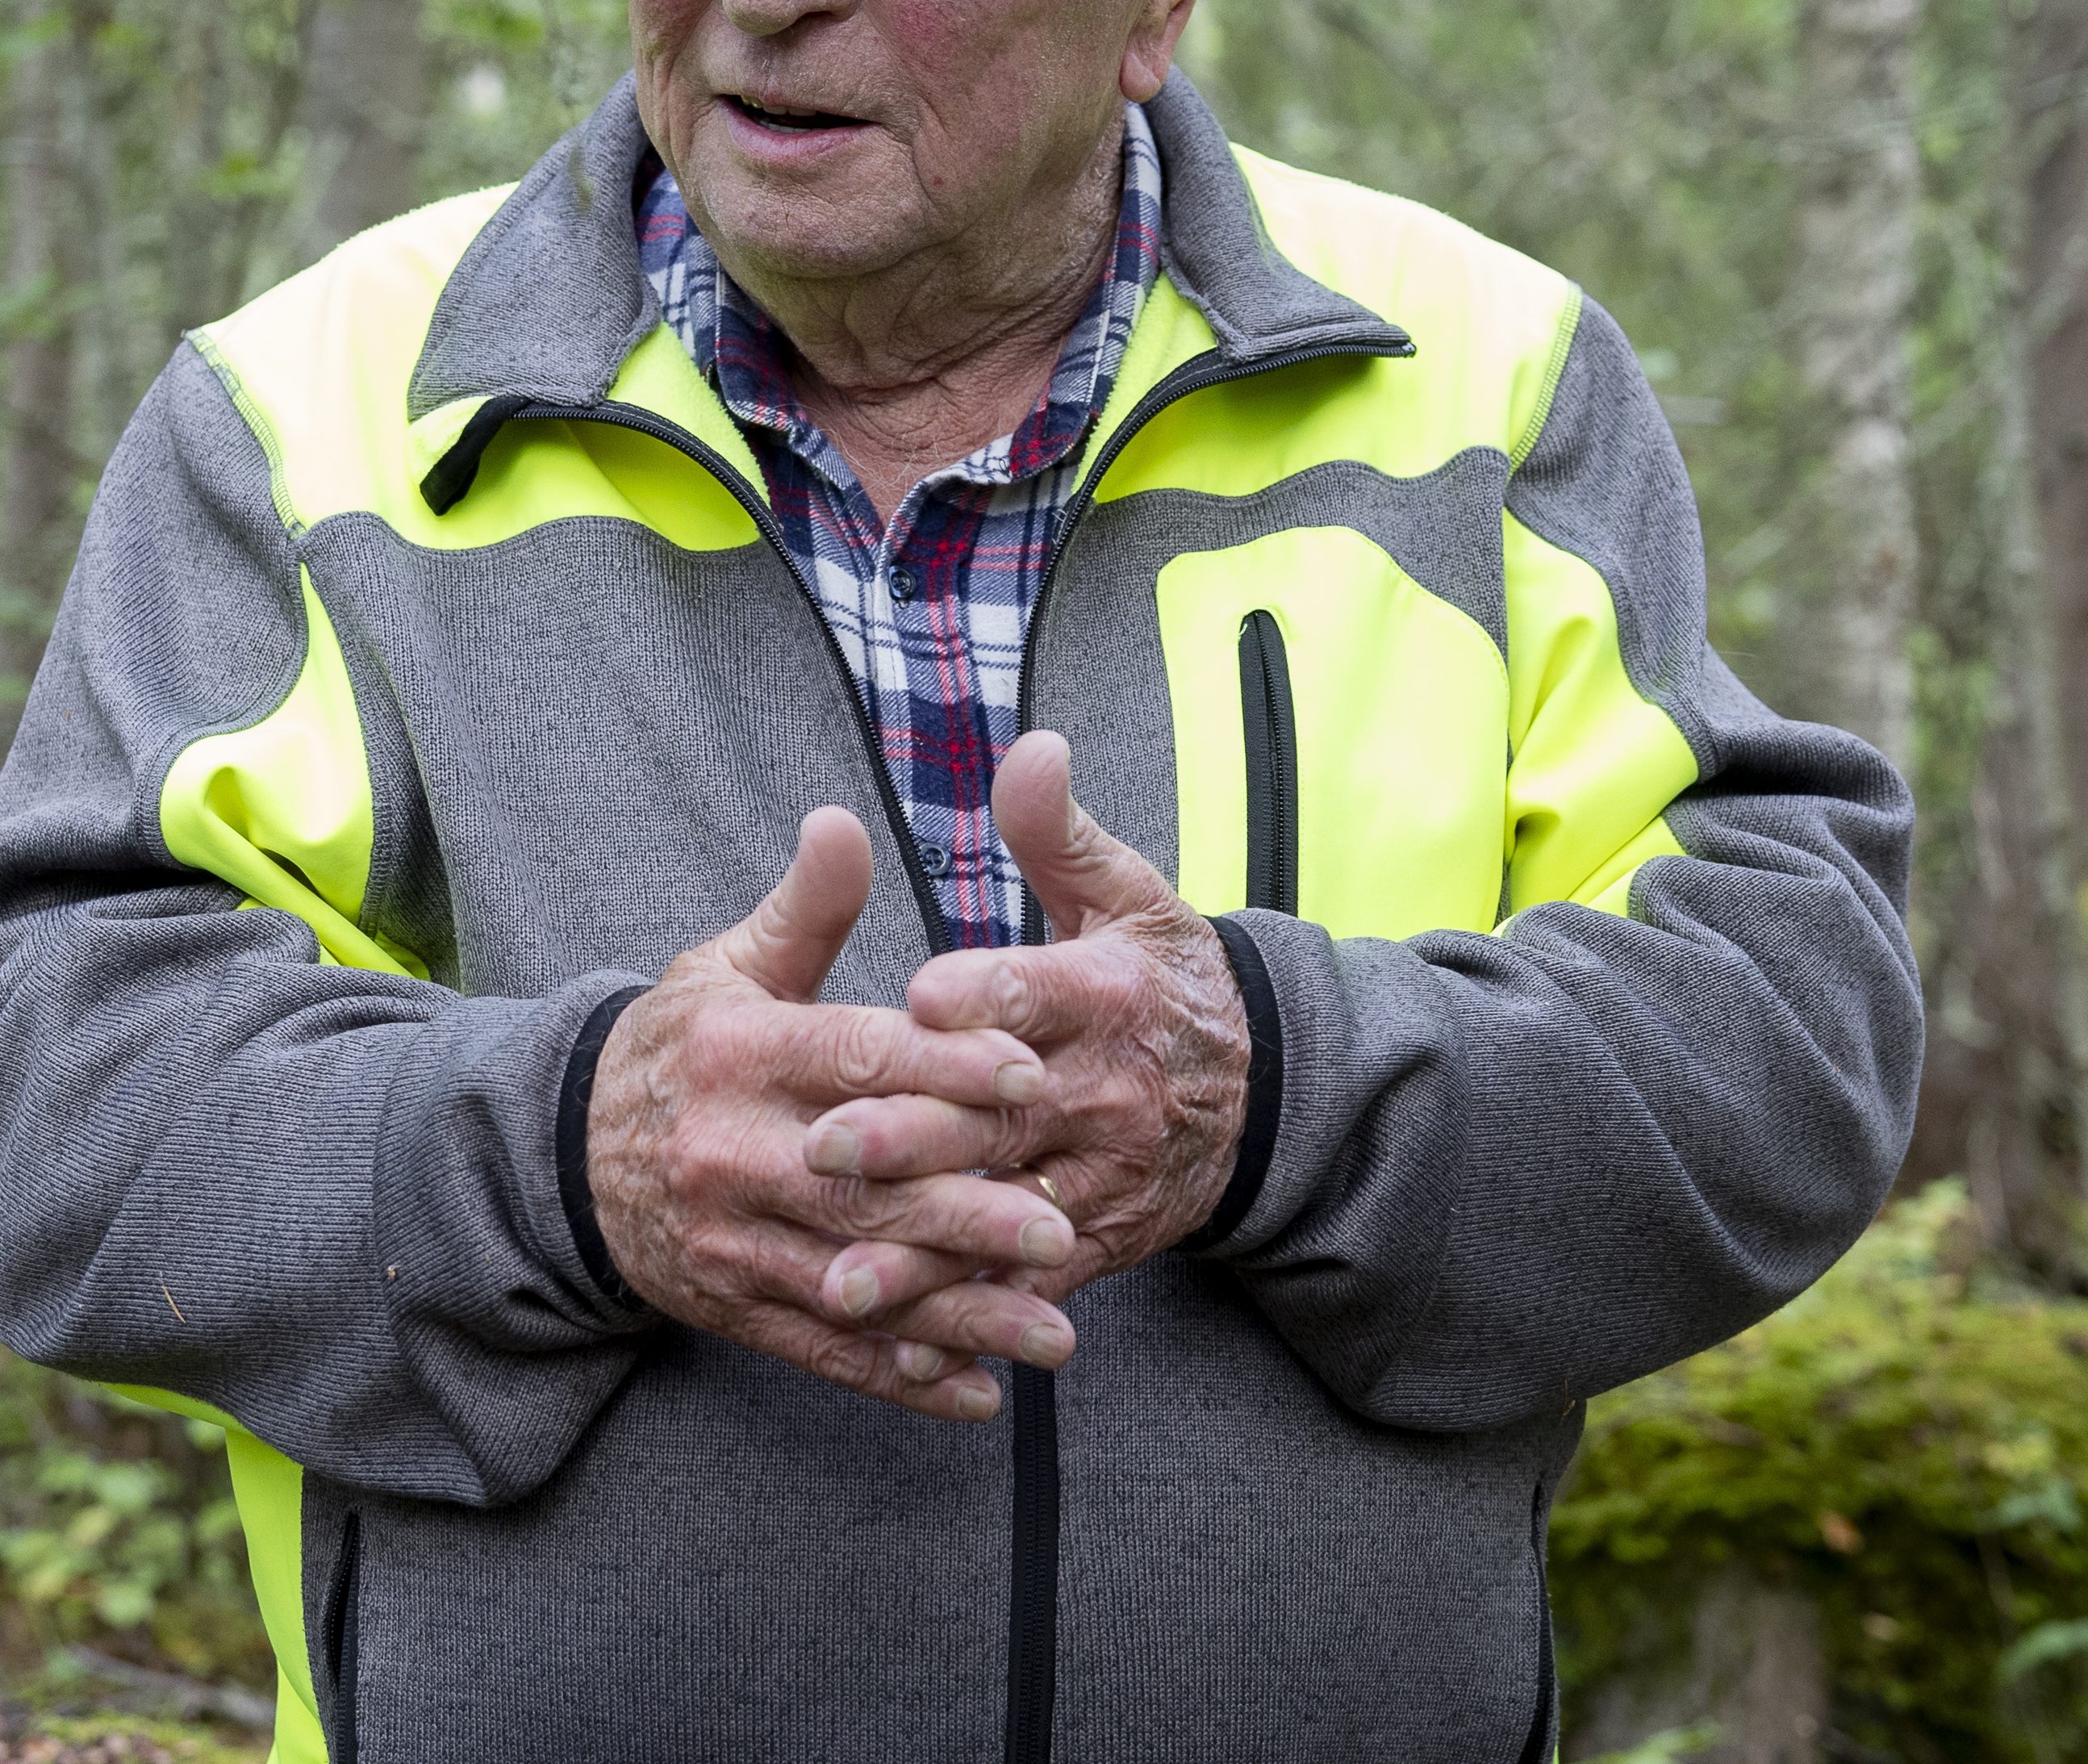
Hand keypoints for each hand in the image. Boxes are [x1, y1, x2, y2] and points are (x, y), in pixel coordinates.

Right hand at [585, 803, 1084, 1420]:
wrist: (561, 1155)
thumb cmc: (678, 1047)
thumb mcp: (726, 967)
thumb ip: (803, 909)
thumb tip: (845, 821)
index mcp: (741, 1051)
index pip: (852, 1060)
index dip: (942, 1067)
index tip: (1030, 1073)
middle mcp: (731, 1148)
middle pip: (862, 1184)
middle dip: (966, 1212)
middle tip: (1064, 1227)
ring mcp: (728, 1236)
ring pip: (853, 1280)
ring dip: (954, 1314)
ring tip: (1050, 1333)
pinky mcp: (728, 1302)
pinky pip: (819, 1347)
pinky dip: (895, 1374)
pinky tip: (974, 1393)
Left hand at [796, 732, 1251, 1345]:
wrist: (1263, 1089)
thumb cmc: (1162, 976)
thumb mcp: (1127, 893)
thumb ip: (1060, 832)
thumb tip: (1027, 746)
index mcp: (1107, 993)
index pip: (1040, 990)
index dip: (982, 994)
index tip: (914, 998)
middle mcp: (1106, 1089)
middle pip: (1004, 1114)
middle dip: (915, 1137)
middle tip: (823, 1148)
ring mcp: (1103, 1173)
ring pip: (1005, 1212)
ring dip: (923, 1251)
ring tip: (843, 1280)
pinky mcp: (1100, 1237)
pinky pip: (1030, 1280)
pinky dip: (968, 1313)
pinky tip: (898, 1342)